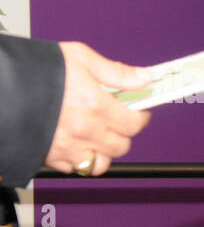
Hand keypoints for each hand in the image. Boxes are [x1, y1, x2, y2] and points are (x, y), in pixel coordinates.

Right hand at [46, 42, 151, 174]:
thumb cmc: (36, 68)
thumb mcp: (79, 58)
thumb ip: (116, 73)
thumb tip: (146, 78)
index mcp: (94, 105)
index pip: (134, 124)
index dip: (140, 117)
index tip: (138, 112)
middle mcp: (83, 130)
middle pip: (121, 146)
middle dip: (123, 133)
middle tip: (115, 121)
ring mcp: (67, 147)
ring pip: (101, 163)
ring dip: (103, 151)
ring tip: (97, 135)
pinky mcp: (50, 158)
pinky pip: (75, 168)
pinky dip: (80, 158)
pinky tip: (75, 142)